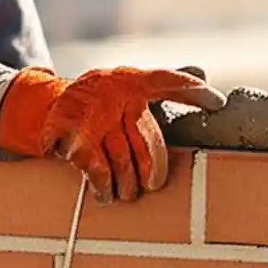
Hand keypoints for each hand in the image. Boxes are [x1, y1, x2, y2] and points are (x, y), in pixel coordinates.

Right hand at [0, 66, 225, 202]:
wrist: (49, 105)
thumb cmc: (104, 99)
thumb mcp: (132, 86)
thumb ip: (168, 83)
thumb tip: (203, 73)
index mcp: (131, 80)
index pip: (166, 79)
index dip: (192, 89)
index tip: (218, 102)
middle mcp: (111, 93)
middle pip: (144, 137)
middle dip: (151, 165)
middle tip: (153, 185)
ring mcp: (90, 116)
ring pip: (120, 159)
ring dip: (126, 181)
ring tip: (128, 193)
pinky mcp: (69, 138)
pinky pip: (94, 170)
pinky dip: (102, 185)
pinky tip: (106, 194)